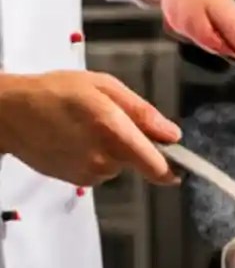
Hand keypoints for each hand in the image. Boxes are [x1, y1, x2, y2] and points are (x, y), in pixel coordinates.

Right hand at [0, 71, 180, 186]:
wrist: (10, 113)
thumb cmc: (56, 92)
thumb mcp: (105, 86)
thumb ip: (143, 113)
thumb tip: (172, 135)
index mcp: (114, 130)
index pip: (156, 166)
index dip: (174, 167)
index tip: (185, 166)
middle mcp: (103, 157)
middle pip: (141, 162)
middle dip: (137, 146)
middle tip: (114, 122)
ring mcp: (88, 173)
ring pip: (120, 165)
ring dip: (114, 150)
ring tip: (88, 128)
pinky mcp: (76, 180)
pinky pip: (101, 171)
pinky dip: (97, 158)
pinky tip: (78, 141)